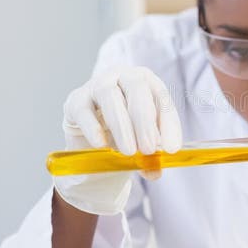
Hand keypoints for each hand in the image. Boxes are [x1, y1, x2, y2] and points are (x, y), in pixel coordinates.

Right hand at [54, 66, 181, 214]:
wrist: (93, 135)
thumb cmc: (126, 132)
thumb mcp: (142, 143)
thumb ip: (150, 157)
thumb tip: (155, 171)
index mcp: (147, 83)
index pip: (161, 98)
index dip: (168, 124)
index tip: (172, 149)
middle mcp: (123, 76)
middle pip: (136, 87)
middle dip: (144, 120)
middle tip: (148, 149)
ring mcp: (97, 85)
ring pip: (110, 95)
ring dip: (122, 125)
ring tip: (129, 152)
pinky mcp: (76, 100)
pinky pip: (84, 110)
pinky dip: (93, 128)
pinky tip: (101, 145)